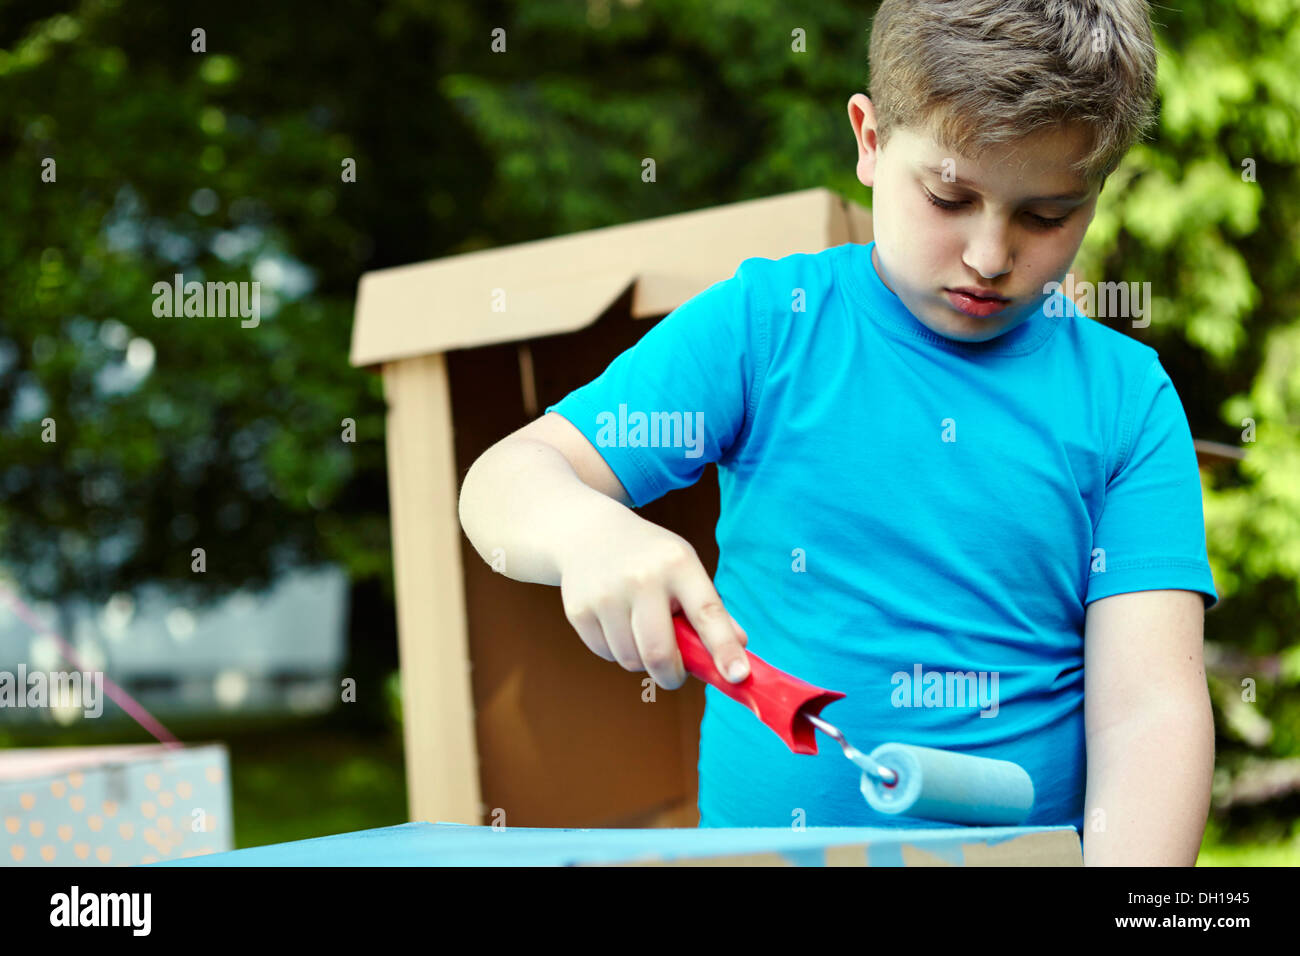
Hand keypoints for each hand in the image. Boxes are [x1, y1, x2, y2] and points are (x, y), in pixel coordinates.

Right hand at [557, 508, 749, 690]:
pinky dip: (617, 651)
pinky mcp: (579, 609)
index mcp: (678, 564)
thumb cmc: (650, 558)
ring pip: (631, 660)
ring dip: (642, 661)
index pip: (707, 613)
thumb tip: (740, 649)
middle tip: (675, 674)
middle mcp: (641, 578)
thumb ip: (712, 609)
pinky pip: (606, 654)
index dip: (723, 648)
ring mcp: (606, 594)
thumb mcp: (684, 567)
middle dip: (672, 676)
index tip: (738, 676)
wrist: (588, 533)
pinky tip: (616, 624)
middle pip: (659, 653)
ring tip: (640, 632)